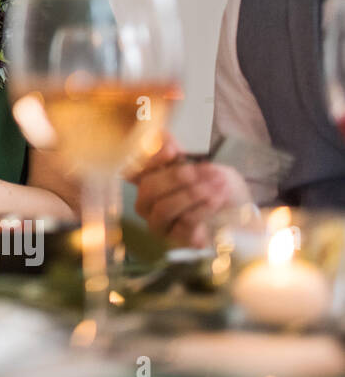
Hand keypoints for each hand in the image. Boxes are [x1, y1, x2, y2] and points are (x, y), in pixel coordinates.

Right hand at [131, 132, 249, 247]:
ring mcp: (160, 224)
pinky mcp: (178, 240)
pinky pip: (184, 224)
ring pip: (164, 208)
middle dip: (175, 178)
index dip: (150, 160)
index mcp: (148, 181)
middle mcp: (147, 204)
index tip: (173, 150)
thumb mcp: (203, 166)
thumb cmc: (217, 188)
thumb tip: (162, 135)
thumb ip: (180, 154)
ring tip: (216, 185)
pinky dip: (202, 208)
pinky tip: (217, 198)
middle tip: (199, 171)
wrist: (242, 214)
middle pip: (148, 190)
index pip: (134, 170)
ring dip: (192, 194)